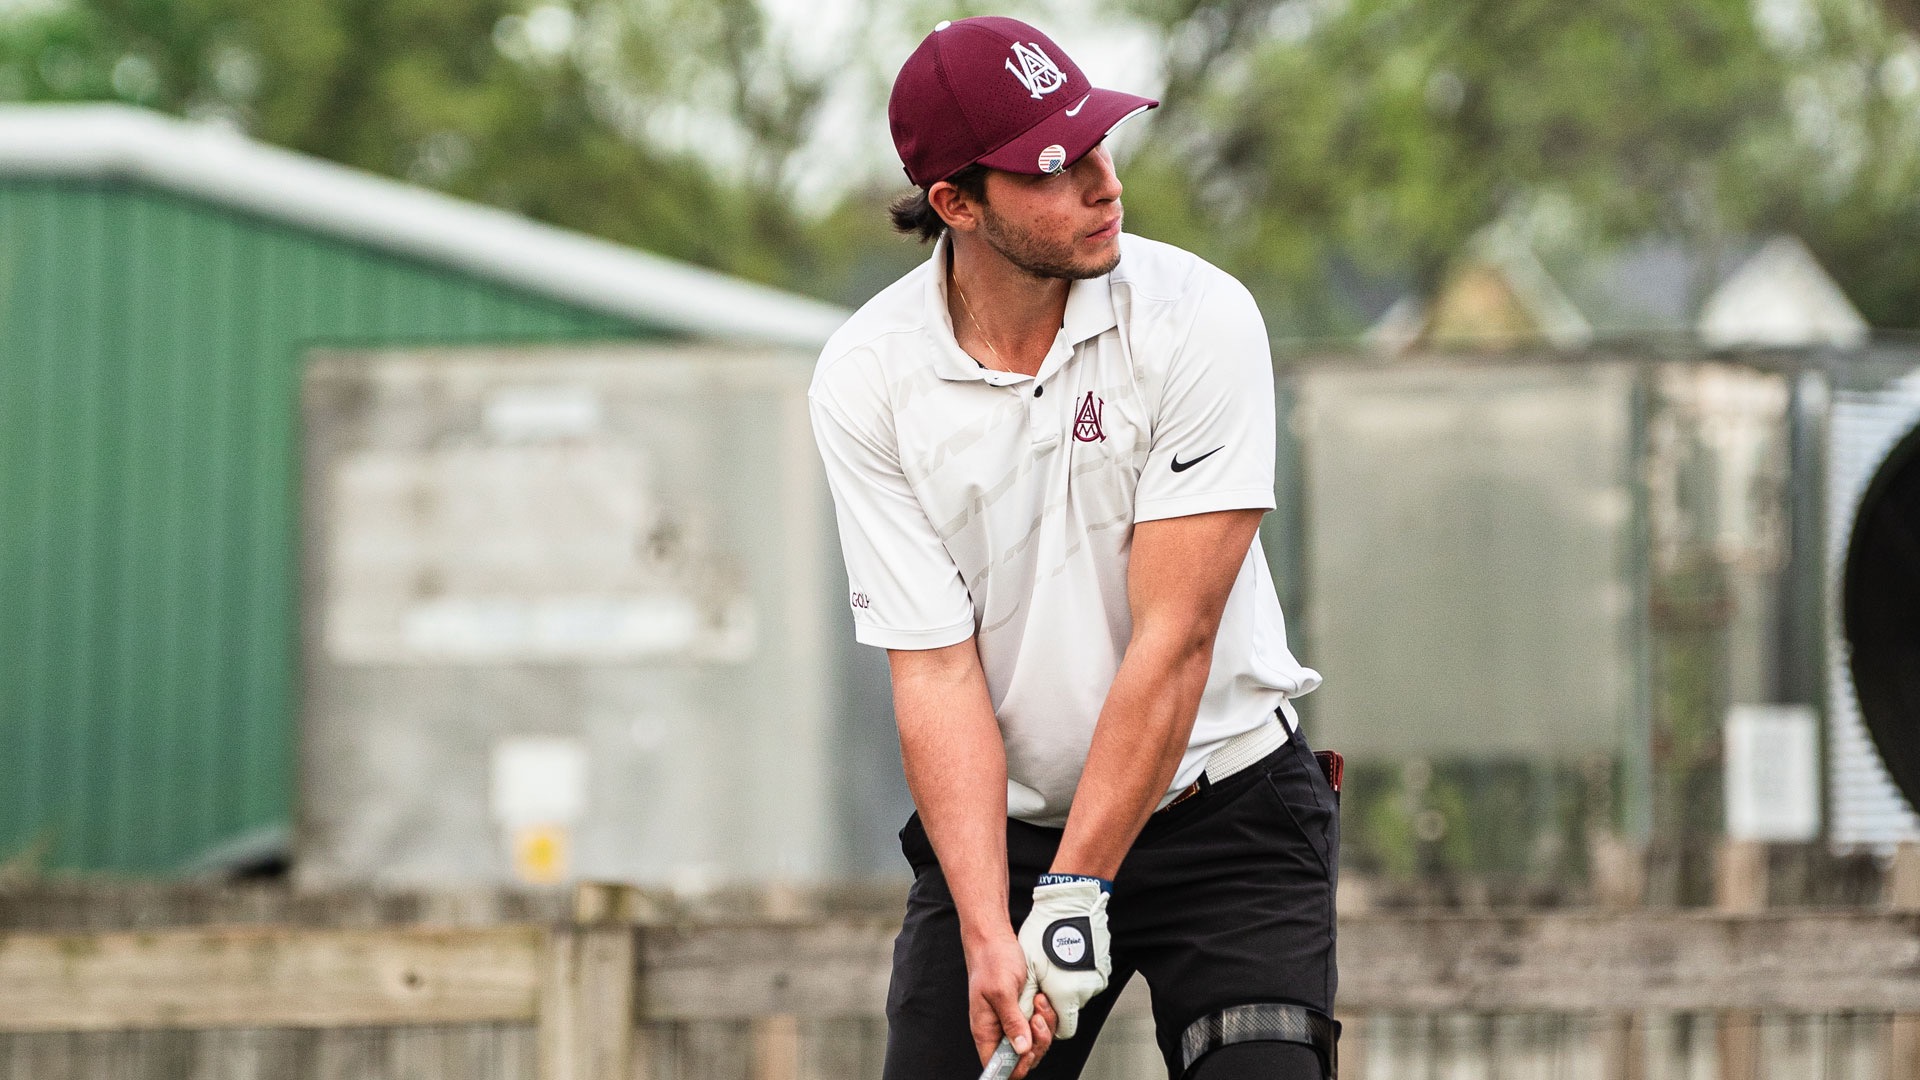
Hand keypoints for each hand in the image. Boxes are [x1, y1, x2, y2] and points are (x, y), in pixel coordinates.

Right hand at [964, 928, 1057, 1077]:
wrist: (995, 938)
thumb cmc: (991, 960)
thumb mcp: (1001, 991)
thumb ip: (1011, 1021)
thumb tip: (1020, 1048)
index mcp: (985, 1030)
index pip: (996, 1066)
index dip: (1014, 1067)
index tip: (1028, 1051)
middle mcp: (998, 1029)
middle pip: (1021, 1057)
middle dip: (1035, 1042)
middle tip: (1036, 1019)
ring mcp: (1012, 1020)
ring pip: (1034, 1042)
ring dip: (1043, 1026)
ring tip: (1038, 1004)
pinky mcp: (1023, 1010)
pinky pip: (1040, 1025)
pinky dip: (1046, 1016)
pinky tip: (1041, 999)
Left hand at [1015, 879, 1111, 1038]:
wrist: (1071, 903)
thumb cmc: (1046, 932)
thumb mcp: (1026, 970)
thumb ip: (1024, 1003)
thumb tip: (1019, 1025)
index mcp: (1067, 996)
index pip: (1063, 1030)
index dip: (1049, 1024)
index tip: (1040, 1010)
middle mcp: (1086, 991)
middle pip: (1069, 1008)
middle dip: (1055, 998)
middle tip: (1042, 979)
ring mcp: (1097, 977)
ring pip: (1078, 991)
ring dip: (1066, 983)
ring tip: (1052, 963)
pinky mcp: (1103, 965)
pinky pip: (1087, 977)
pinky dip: (1076, 971)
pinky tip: (1064, 955)